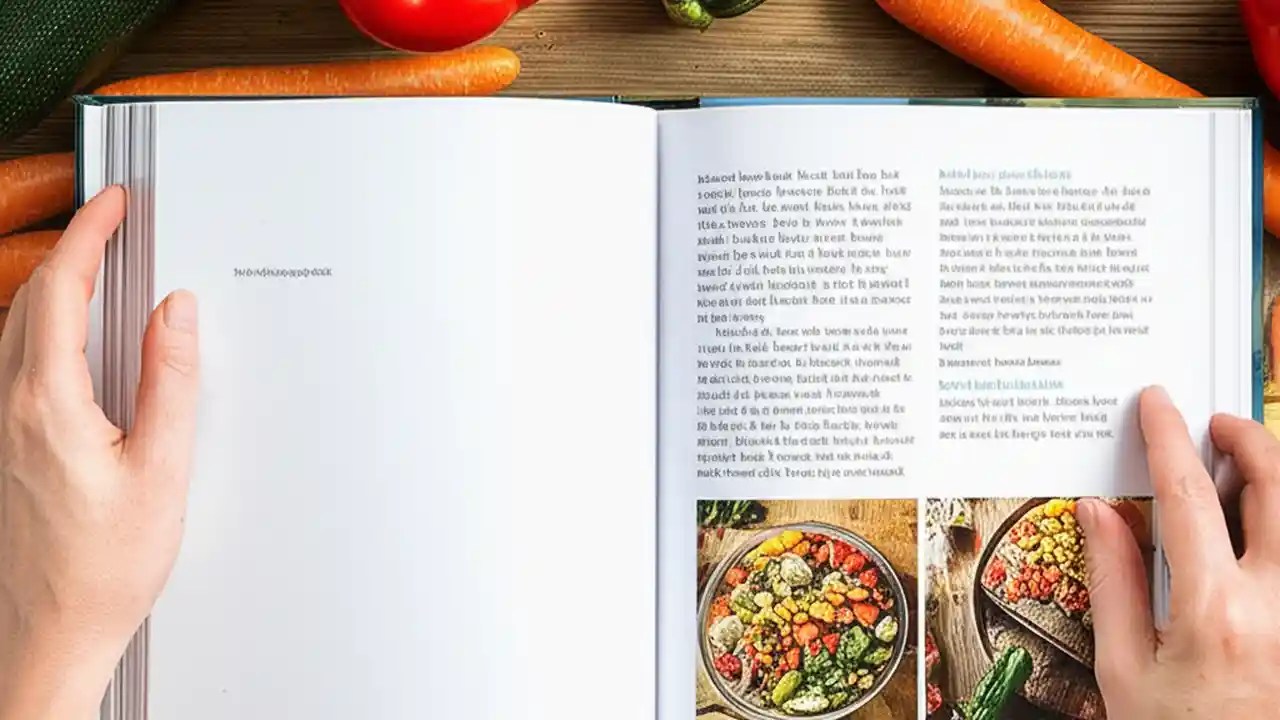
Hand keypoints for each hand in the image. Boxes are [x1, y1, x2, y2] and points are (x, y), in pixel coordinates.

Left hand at [0, 187, 199, 719]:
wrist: (52, 633)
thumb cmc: (104, 568)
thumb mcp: (161, 470)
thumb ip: (168, 381)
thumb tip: (175, 312)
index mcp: (45, 403)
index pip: (62, 290)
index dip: (89, 235)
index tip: (112, 203)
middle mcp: (7, 407)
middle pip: (32, 299)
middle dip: (72, 249)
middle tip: (112, 224)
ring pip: (15, 326)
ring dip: (54, 286)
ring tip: (98, 268)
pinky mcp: (1, 447)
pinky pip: (12, 360)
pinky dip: (42, 325)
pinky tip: (71, 340)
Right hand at [1078, 386, 1279, 718]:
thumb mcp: (1123, 670)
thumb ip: (1114, 582)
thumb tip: (1101, 512)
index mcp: (1215, 611)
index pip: (1189, 496)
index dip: (1168, 438)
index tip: (1157, 405)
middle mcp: (1279, 606)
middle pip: (1279, 489)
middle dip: (1250, 439)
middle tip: (1218, 423)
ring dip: (1279, 476)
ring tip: (1244, 467)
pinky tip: (1263, 524)